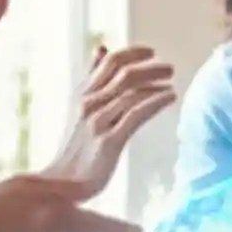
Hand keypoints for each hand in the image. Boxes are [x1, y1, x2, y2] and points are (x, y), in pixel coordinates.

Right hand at [46, 46, 175, 196]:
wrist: (60, 184)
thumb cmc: (75, 148)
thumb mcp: (80, 106)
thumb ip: (92, 78)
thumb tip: (101, 47)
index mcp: (83, 94)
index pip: (110, 62)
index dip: (133, 53)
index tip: (151, 52)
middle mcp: (89, 104)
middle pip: (124, 73)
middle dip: (149, 68)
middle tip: (169, 69)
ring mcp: (98, 122)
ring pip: (131, 92)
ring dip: (156, 84)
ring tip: (172, 83)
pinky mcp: (109, 141)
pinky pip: (136, 114)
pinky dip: (156, 102)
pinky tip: (170, 97)